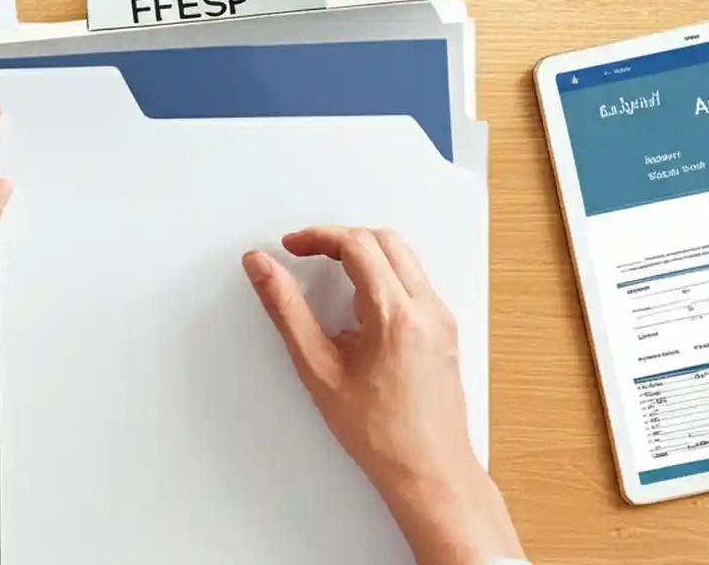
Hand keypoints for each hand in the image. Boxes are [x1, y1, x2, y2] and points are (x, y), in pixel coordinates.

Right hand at [243, 226, 522, 564]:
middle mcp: (427, 308)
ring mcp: (442, 317)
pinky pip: (414, 281)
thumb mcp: (318, 369)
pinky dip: (383, 276)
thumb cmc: (379, 434)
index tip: (291, 246)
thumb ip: (286, 309)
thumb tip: (262, 268)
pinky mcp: (446, 329)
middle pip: (384, 240)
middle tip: (306, 253)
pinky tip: (358, 306)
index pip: (357, 245)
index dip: (318, 237)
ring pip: (403, 257)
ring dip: (364, 254)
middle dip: (341, 239)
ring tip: (329, 277)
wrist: (428, 471)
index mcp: (396, 315)